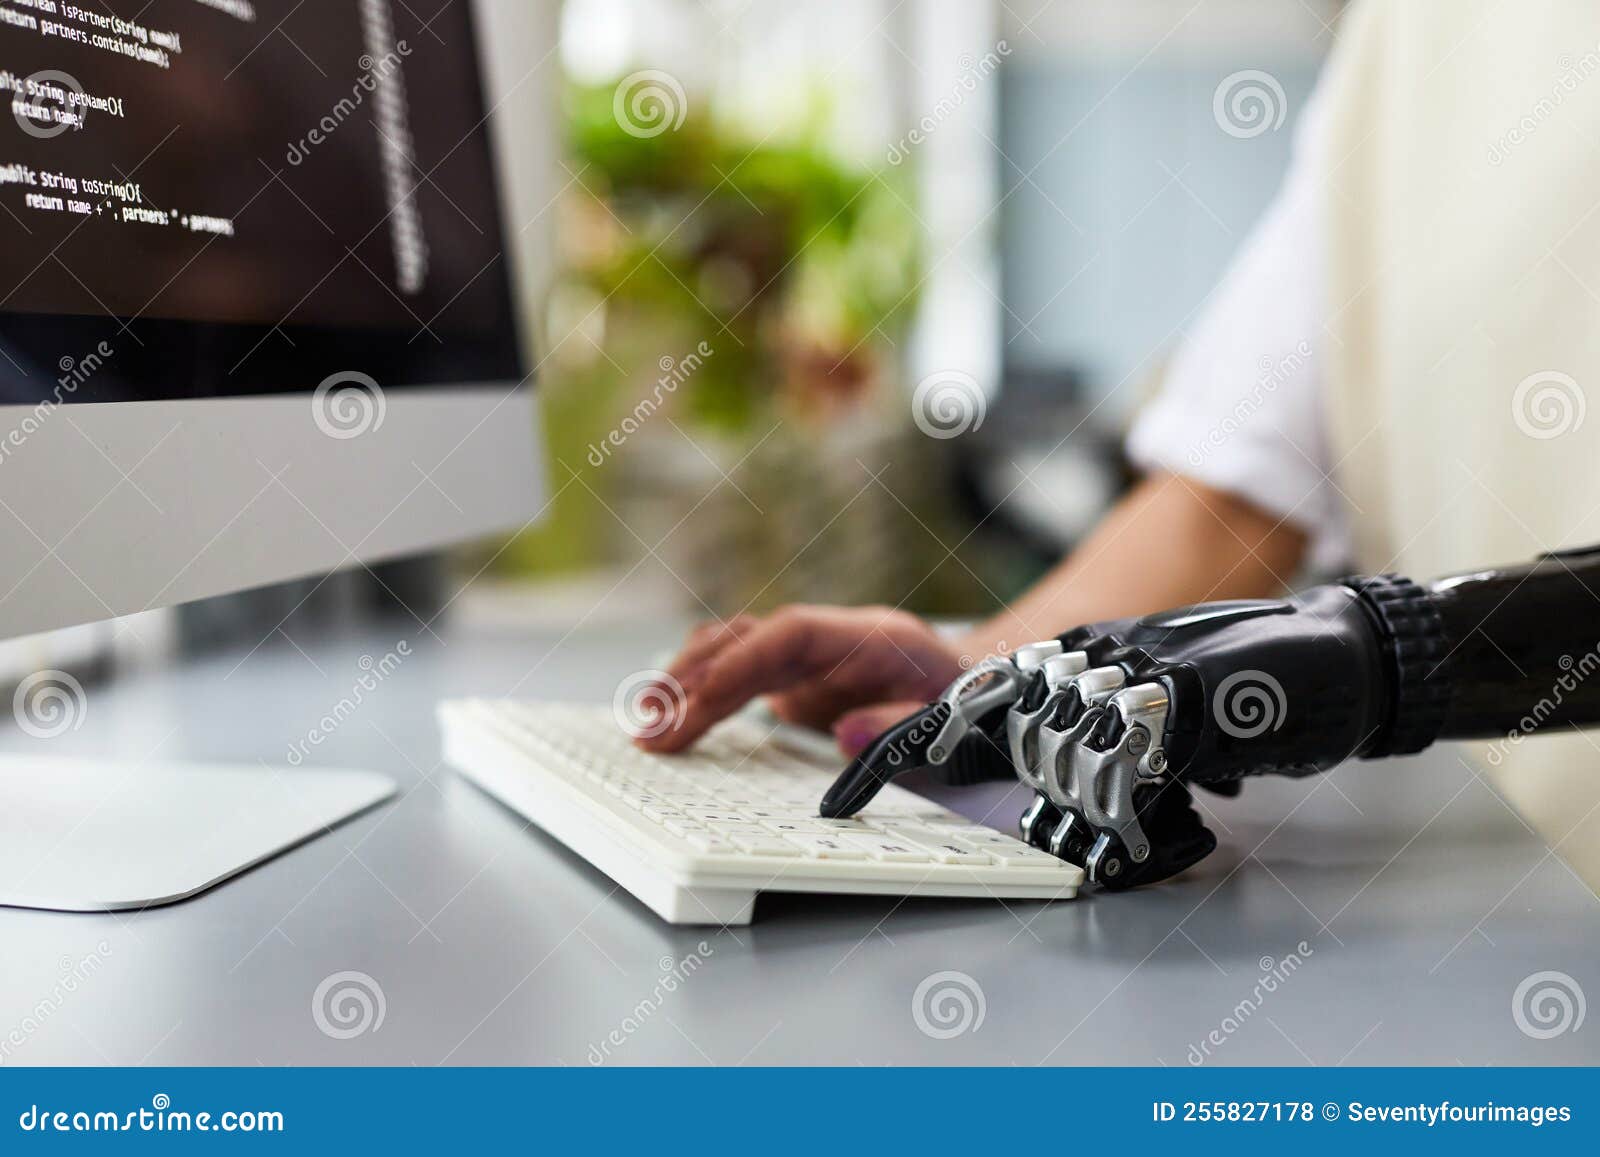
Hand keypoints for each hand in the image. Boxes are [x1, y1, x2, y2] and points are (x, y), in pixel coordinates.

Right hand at [636, 605, 965, 755]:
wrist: (978, 688)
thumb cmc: (964, 705)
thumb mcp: (949, 722)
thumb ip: (898, 726)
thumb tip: (844, 732)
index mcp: (870, 637)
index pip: (789, 633)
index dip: (741, 661)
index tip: (701, 699)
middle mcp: (829, 639)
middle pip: (748, 640)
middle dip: (695, 679)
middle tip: (653, 726)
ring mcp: (808, 657)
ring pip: (734, 652)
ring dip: (688, 683)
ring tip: (647, 723)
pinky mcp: (795, 679)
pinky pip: (739, 677)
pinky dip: (704, 695)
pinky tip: (672, 720)